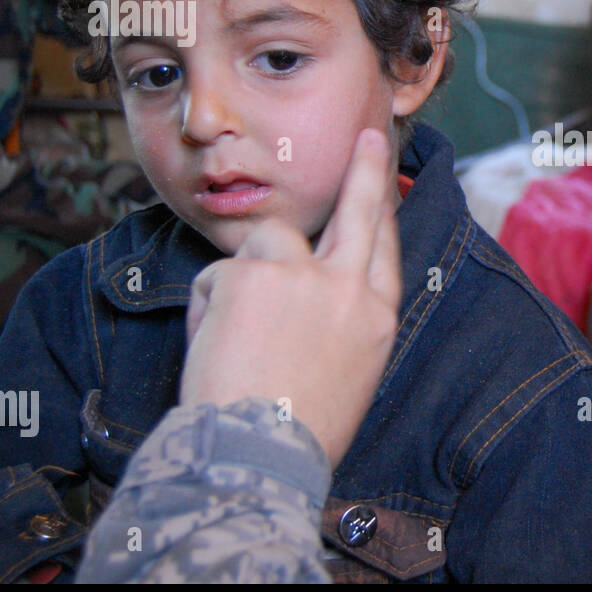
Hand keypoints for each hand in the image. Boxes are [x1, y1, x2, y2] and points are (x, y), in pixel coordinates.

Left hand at [179, 128, 401, 466]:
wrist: (257, 454)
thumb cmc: (298, 431)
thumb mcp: (349, 376)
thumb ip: (344, 324)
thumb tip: (322, 294)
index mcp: (376, 319)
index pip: (384, 250)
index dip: (383, 214)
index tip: (384, 190)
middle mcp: (347, 289)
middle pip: (361, 213)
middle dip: (368, 171)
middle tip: (370, 138)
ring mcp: (301, 277)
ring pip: (269, 241)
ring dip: (248, 273)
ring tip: (235, 331)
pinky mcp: (251, 275)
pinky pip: (219, 274)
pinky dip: (207, 305)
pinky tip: (213, 345)